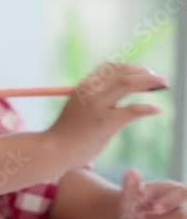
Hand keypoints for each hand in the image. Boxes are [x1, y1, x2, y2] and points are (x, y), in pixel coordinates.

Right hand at [48, 64, 164, 164]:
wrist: (54, 150)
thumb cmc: (66, 134)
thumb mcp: (77, 110)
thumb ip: (93, 100)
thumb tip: (114, 98)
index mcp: (83, 87)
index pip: (109, 68)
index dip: (129, 67)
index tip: (142, 72)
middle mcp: (89, 92)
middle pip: (121, 72)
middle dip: (143, 72)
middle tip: (158, 78)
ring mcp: (97, 106)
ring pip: (127, 84)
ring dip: (149, 81)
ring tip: (163, 84)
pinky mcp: (105, 122)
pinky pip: (132, 110)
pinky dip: (147, 108)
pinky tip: (157, 110)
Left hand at [118, 169, 186, 218]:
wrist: (132, 216)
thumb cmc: (136, 199)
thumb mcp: (132, 190)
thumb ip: (132, 182)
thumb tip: (132, 171)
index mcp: (180, 191)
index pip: (182, 195)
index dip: (169, 202)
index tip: (155, 208)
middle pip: (181, 216)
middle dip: (158, 218)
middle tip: (138, 218)